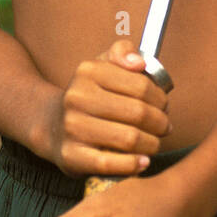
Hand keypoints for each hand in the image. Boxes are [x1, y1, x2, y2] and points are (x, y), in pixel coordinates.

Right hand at [47, 37, 171, 178]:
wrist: (52, 125)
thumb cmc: (90, 95)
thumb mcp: (102, 65)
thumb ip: (122, 52)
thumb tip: (139, 63)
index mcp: (88, 72)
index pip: (141, 86)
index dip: (160, 98)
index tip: (164, 105)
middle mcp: (77, 97)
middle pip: (138, 113)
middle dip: (160, 122)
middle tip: (164, 126)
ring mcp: (72, 127)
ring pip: (129, 139)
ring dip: (152, 144)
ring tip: (154, 142)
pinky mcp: (71, 156)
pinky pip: (110, 164)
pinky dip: (133, 164)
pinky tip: (143, 161)